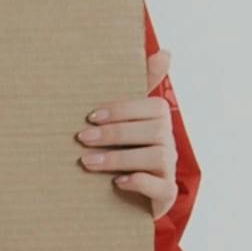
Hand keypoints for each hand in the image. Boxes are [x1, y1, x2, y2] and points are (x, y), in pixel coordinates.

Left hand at [76, 46, 176, 217]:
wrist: (121, 197)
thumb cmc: (120, 152)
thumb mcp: (123, 121)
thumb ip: (137, 89)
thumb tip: (166, 53)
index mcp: (159, 121)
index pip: (150, 107)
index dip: (121, 110)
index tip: (91, 116)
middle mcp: (169, 143)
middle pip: (154, 130)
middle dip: (115, 133)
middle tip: (82, 138)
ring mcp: (170, 169)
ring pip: (156, 156)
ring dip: (119, 157)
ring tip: (87, 162)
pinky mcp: (167, 194)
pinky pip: (161, 186)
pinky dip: (139, 182)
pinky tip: (117, 182)